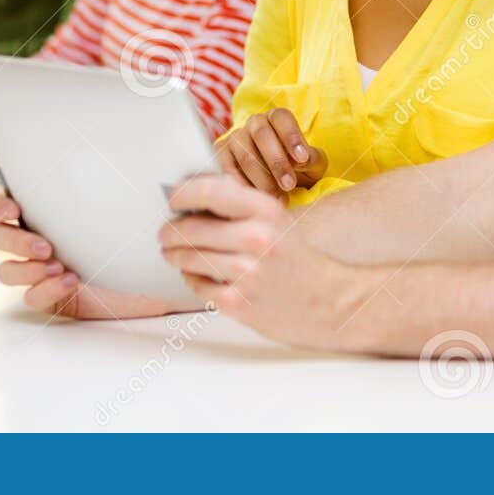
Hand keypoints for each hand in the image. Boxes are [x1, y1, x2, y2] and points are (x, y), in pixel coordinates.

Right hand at [0, 191, 191, 318]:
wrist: (147, 280)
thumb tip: (118, 156)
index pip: (5, 206)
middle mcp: (34, 242)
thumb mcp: (120, 211)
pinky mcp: (48, 297)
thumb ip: (108, 188)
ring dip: (27, 269)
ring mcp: (38, 271)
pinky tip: (69, 282)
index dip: (1, 205)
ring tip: (57, 267)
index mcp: (44, 215)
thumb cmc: (128, 243)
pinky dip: (46, 290)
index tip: (13, 208)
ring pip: (7, 270)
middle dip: (16, 241)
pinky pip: (32, 297)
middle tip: (45, 247)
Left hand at [160, 173, 364, 348]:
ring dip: (175, 256)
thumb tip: (190, 195)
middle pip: (190, 228)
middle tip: (165, 234)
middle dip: (169, 232)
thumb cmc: (295, 258)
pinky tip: (197, 275)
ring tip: (174, 254)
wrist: (328, 302)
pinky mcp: (238, 303)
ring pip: (188, 258)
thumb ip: (238, 206)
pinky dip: (192, 279)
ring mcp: (247, 273)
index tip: (171, 198)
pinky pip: (197, 285)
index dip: (182, 194)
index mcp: (266, 210)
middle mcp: (257, 238)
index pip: (209, 191)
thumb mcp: (276, 220)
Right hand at [217, 108, 327, 197]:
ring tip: (279, 200)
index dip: (291, 136)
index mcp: (276, 118)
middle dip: (277, 162)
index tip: (302, 158)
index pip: (282, 118)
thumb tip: (303, 159)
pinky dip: (243, 187)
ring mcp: (234, 139)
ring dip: (263, 180)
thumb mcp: (311, 164)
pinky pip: (229, 171)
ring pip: (246, 156)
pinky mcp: (220, 158)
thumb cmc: (296, 170)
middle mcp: (253, 124)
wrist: (273, 182)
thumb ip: (311, 159)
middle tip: (290, 185)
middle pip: (262, 135)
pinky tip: (257, 201)